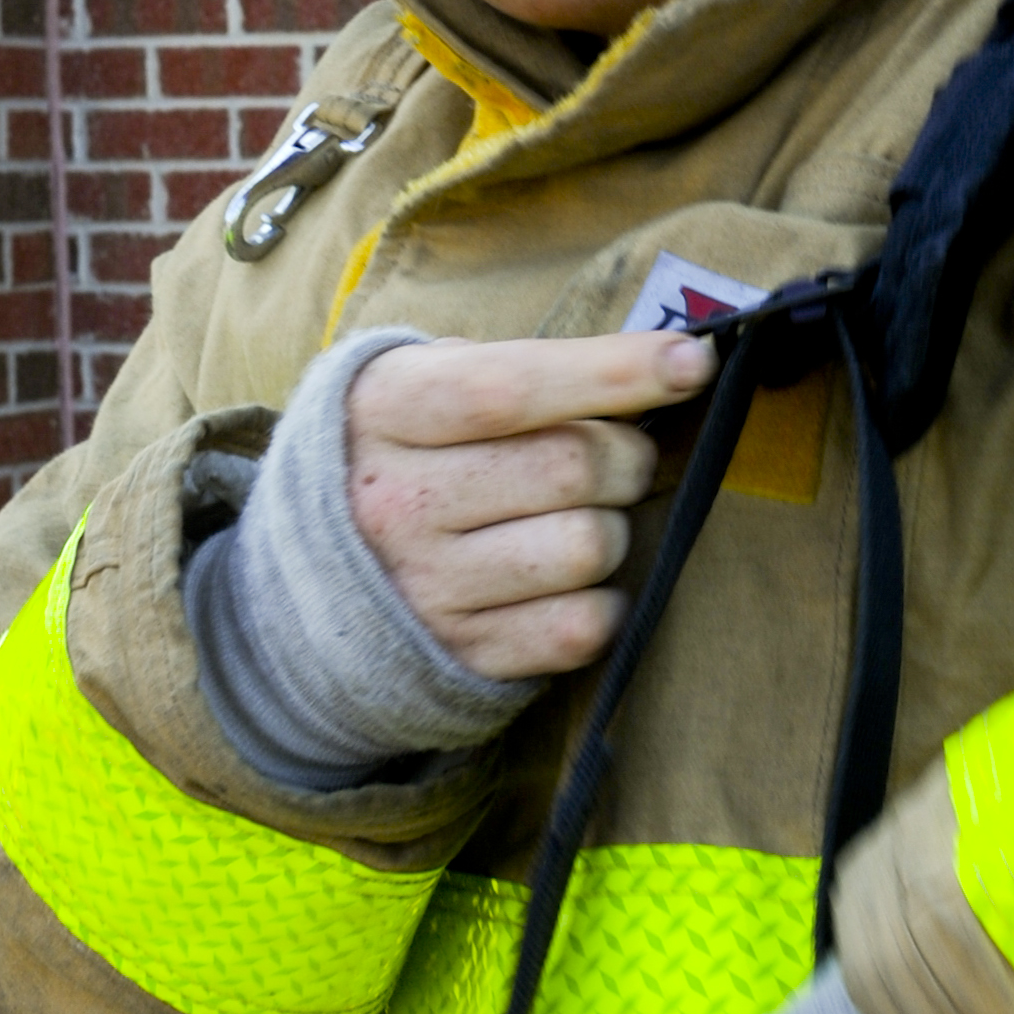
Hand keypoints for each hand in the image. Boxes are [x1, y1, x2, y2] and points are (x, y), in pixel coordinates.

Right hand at [348, 330, 713, 681]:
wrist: (320, 568)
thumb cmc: (414, 449)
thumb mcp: (429, 381)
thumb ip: (524, 369)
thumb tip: (663, 365)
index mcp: (387, 411)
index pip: (510, 386)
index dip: (613, 371)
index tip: (693, 360)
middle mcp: (398, 502)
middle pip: (572, 468)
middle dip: (628, 457)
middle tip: (619, 460)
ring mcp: (428, 586)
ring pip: (588, 547)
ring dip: (613, 529)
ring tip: (579, 520)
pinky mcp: (464, 653)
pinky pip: (581, 626)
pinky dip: (602, 601)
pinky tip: (571, 581)